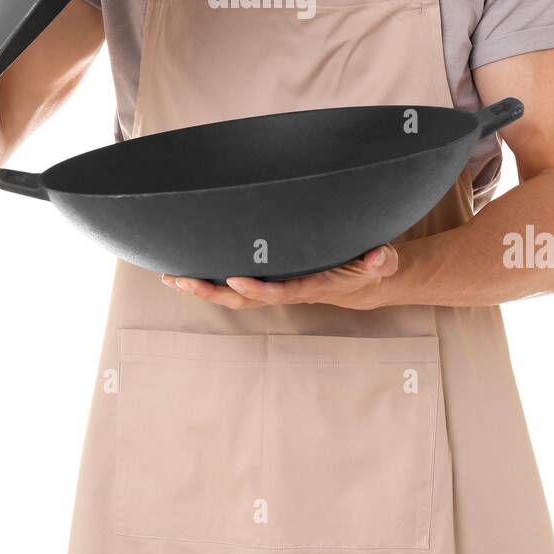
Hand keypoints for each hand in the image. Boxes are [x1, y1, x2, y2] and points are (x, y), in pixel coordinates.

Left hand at [161, 243, 400, 310]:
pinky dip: (209, 279)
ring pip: (233, 294)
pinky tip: (185, 270)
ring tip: (171, 277)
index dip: (258, 289)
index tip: (235, 278)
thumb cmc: (369, 268)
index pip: (280, 291)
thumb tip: (380, 255)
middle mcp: (287, 289)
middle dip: (213, 291)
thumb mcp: (382, 262)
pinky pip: (235, 283)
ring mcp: (274, 286)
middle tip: (183, 280)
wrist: (362, 282)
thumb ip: (381, 259)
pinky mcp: (268, 278)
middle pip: (245, 299)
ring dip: (202, 287)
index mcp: (311, 286)